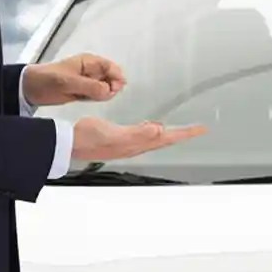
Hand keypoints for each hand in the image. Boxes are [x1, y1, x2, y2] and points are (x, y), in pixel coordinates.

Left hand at [23, 53, 124, 106]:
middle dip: (109, 88)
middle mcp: (92, 70)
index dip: (117, 78)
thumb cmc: (48, 80)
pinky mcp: (83, 91)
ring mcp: (88, 81)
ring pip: (105, 88)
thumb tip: (109, 91)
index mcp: (90, 62)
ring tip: (86, 97)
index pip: (112, 68)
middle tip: (98, 96)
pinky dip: (94, 98)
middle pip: (112, 78)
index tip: (114, 90)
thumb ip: (90, 86)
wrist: (30, 88)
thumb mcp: (69, 82)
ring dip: (101, 94)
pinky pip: (96, 95)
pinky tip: (83, 99)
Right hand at [71, 116, 207, 161]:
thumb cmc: (89, 138)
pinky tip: (150, 127)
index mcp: (137, 143)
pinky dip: (152, 131)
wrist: (70, 143)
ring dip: (169, 134)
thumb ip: (138, 133)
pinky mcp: (120, 138)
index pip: (168, 138)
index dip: (185, 133)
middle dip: (182, 134)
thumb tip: (159, 130)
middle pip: (165, 139)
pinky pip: (143, 135)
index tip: (201, 129)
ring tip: (180, 130)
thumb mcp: (114, 134)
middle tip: (197, 129)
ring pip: (155, 139)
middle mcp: (135, 145)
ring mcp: (128, 143)